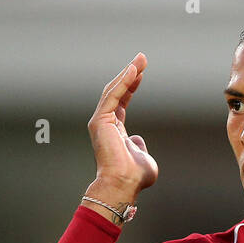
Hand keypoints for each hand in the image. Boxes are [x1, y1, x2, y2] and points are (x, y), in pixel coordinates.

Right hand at [86, 53, 158, 206]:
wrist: (124, 184)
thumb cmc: (134, 177)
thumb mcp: (143, 157)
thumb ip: (139, 147)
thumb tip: (137, 140)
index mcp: (114, 130)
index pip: (122, 102)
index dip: (131, 86)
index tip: (141, 73)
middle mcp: (105, 123)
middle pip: (116, 91)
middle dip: (129, 74)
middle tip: (142, 58)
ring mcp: (101, 121)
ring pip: (113, 90)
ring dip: (127, 73)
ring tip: (140, 59)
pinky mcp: (100, 120)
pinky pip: (113, 96)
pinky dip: (123, 82)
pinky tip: (133, 70)